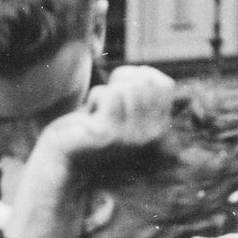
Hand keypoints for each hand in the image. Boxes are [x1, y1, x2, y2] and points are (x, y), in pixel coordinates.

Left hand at [33, 65, 174, 163]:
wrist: (65, 161)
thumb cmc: (95, 132)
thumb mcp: (128, 116)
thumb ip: (148, 101)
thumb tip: (171, 87)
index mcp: (160, 131)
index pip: (164, 85)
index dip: (139, 76)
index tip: (121, 89)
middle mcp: (152, 137)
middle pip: (146, 82)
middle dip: (122, 81)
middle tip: (106, 101)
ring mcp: (132, 137)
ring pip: (126, 88)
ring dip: (105, 94)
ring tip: (97, 114)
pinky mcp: (109, 134)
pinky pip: (108, 94)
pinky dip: (94, 99)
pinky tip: (90, 118)